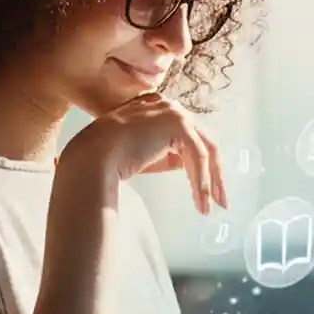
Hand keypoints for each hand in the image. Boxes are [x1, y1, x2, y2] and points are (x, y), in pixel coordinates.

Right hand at [61, 93, 226, 214]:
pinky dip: (201, 180)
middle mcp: (169, 105)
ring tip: (208, 208)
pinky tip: (200, 200)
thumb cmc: (111, 159)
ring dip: (208, 182)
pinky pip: (198, 155)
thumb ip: (167, 153)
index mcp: (159, 109)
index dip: (200, 166)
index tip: (207, 191)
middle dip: (214, 174)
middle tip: (220, 201)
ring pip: (204, 151)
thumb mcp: (145, 154)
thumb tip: (187, 165)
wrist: (93, 156)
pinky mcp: (177, 123)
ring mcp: (175, 111)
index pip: (189, 138)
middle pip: (203, 142)